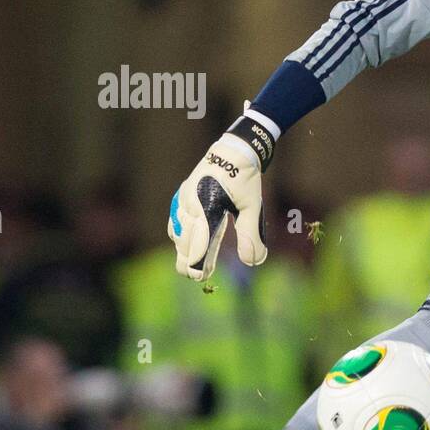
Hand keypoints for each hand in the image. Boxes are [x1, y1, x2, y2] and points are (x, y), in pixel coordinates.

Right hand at [168, 106, 275, 280]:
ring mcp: (183, 199)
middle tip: (197, 277)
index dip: (197, 262)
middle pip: (185, 241)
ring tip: (193, 266)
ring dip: (185, 250)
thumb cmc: (244, 179)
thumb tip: (253, 262)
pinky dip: (180, 235)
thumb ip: (251, 235)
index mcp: (208, 206)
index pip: (199, 242)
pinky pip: (175, 221)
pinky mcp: (181, 196)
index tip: (199, 278)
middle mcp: (191, 203)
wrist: (232, 150)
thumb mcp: (252, 207)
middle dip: (189, 261)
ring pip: (178, 232)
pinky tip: (185, 245)